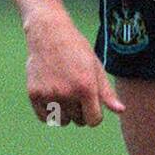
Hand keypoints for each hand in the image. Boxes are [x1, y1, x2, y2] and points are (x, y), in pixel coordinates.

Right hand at [24, 9, 124, 126]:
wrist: (48, 33)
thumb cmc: (76, 50)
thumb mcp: (95, 67)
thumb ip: (107, 92)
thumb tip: (121, 111)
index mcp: (86, 87)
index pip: (94, 120)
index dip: (94, 114)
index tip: (91, 103)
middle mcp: (67, 93)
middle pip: (78, 121)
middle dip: (80, 110)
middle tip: (75, 90)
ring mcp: (49, 94)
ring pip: (62, 121)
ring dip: (65, 113)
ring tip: (64, 93)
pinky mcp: (34, 94)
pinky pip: (45, 118)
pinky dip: (49, 112)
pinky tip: (52, 96)